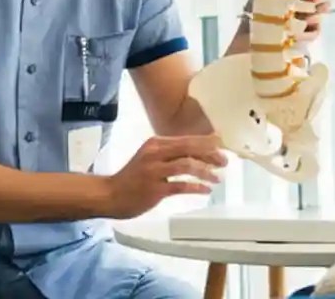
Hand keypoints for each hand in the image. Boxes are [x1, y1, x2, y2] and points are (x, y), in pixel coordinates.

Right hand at [104, 135, 226, 219]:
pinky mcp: (155, 189)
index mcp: (155, 143)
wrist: (110, 194)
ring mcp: (154, 171)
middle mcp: (155, 153)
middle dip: (209, 154)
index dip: (205, 141)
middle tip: (224, 161)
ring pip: (186, 165)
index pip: (185, 139)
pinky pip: (181, 186)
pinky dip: (196, 187)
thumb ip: (169, 153)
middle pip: (188, 148)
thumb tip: (196, 153)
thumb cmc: (132, 177)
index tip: (221, 144)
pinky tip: (206, 190)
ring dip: (205, 171)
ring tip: (218, 177)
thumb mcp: (149, 157)